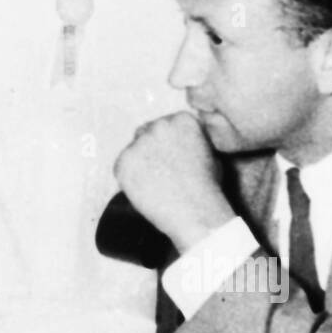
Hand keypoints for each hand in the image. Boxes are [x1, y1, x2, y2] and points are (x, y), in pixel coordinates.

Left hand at [113, 112, 235, 254]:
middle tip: (157, 172)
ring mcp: (139, 142)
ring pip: (133, 150)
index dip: (167, 143)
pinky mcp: (123, 161)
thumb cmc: (207, 189)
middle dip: (149, 149)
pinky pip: (121, 167)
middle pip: (146, 132)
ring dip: (139, 162)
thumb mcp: (210, 155)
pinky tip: (145, 191)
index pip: (166, 125)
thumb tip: (178, 142)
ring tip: (155, 185)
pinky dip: (128, 179)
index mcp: (183, 120)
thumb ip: (192, 142)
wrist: (195, 212)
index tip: (171, 160)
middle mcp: (160, 125)